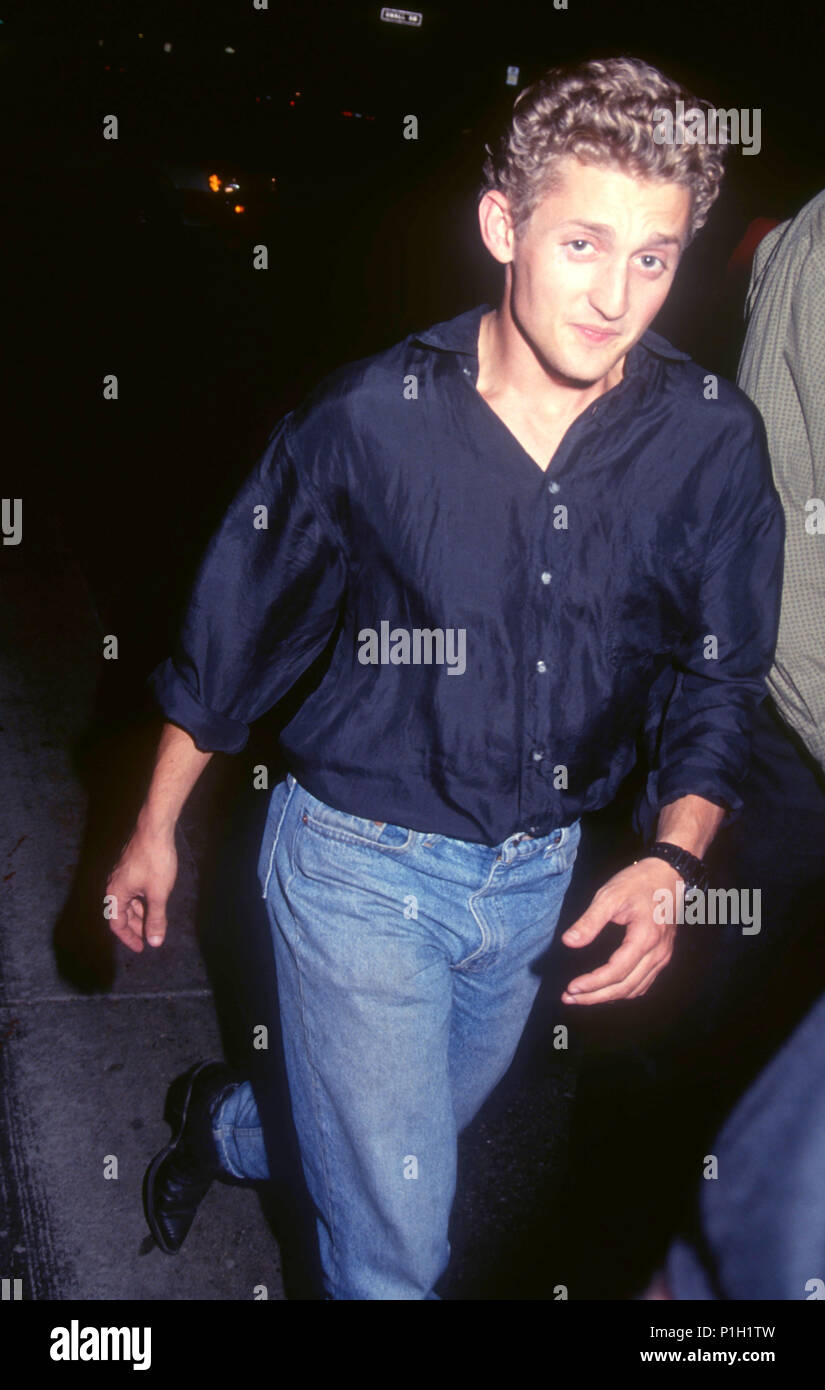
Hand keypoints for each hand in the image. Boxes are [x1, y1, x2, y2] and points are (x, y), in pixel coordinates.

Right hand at [104, 830, 177, 953]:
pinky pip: (133, 890)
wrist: (155, 828)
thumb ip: (156, 919)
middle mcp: (114, 884)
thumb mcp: (158, 894)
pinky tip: (155, 901)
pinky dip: (142, 900)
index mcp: (115, 893)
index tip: (142, 948)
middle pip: (121, 913)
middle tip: (150, 937)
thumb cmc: (156, 861)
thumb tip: (154, 942)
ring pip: (128, 901)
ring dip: (140, 913)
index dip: (129, 938)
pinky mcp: (130, 866)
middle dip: (136, 927)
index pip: (116, 924)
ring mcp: (121, 874)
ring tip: (155, 922)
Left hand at [559, 858, 680, 1003]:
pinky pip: (643, 983)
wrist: (668, 873)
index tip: (571, 988)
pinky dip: (623, 991)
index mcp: (645, 938)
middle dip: (595, 996)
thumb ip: (590, 921)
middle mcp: (658, 953)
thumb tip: (568, 942)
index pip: (616, 972)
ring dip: (608, 997)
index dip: (592, 984)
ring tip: (582, 997)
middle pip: (625, 987)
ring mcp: (663, 956)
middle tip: (569, 998)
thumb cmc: (638, 882)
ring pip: (635, 989)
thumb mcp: (610, 895)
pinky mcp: (662, 956)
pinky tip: (606, 990)